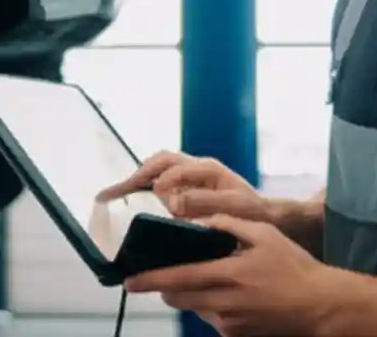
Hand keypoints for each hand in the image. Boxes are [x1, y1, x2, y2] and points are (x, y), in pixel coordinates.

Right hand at [96, 150, 270, 222]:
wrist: (266, 215)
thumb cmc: (252, 210)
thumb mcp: (233, 205)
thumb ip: (204, 202)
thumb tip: (172, 201)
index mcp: (207, 169)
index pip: (175, 168)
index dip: (161, 182)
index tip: (150, 198)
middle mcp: (195, 167)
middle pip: (159, 162)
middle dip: (135, 176)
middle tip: (110, 194)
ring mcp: (190, 175)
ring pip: (156, 168)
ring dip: (135, 180)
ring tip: (111, 197)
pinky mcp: (187, 185)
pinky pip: (160, 180)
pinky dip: (142, 187)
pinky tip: (129, 202)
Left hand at [124, 214, 338, 336]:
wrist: (319, 306)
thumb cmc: (294, 266)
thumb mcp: (265, 234)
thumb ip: (230, 224)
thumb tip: (202, 220)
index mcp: (229, 275)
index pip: (178, 278)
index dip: (150, 280)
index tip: (130, 280)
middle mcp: (225, 303)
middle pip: (177, 299)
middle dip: (165, 288)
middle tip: (165, 276)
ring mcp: (230, 324)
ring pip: (194, 309)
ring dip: (192, 296)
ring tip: (211, 280)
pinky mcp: (236, 336)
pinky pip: (212, 319)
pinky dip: (211, 307)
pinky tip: (231, 295)